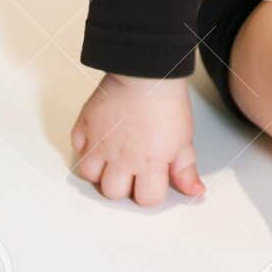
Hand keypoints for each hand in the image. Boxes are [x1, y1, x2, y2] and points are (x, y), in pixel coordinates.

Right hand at [70, 72, 205, 205]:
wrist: (146, 71)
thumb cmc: (167, 101)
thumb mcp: (184, 138)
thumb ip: (185, 169)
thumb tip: (194, 191)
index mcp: (149, 164)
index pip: (146, 199)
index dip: (151, 192)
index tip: (153, 179)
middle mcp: (122, 159)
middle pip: (112, 193)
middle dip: (122, 186)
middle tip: (131, 169)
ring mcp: (100, 143)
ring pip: (89, 175)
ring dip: (99, 171)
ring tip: (112, 158)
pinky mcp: (85, 126)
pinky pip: (76, 148)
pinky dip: (85, 147)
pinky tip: (99, 140)